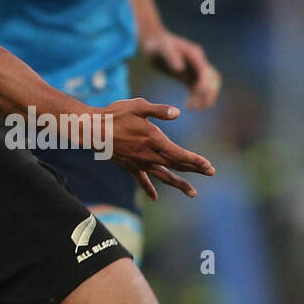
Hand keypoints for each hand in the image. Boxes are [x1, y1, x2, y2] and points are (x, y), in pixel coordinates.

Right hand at [98, 97, 215, 201]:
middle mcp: (149, 155)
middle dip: (195, 169)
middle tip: (211, 172)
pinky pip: (141, 180)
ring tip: (192, 193)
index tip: (209, 166)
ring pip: (163, 176)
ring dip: (179, 184)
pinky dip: (149, 188)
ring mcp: (139, 162)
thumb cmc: (115, 114)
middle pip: (176, 165)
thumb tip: (176, 113)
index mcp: (154, 140)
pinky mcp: (129, 165)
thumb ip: (159, 110)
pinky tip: (155, 197)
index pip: (180, 154)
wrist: (92, 130)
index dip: (195, 161)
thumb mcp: (138, 106)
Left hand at [141, 29, 221, 109]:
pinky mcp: (189, 76)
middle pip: (212, 79)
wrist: (153, 42)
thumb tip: (180, 69)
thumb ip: (171, 56)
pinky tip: (189, 107)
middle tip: (200, 107)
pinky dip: (197, 98)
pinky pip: (198, 89)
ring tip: (193, 109)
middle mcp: (198, 62)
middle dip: (209, 93)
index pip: (205, 72)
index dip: (203, 85)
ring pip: (208, 85)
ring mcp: (195, 69)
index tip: (196, 96)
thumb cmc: (157, 44)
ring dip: (204, 97)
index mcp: (194, 55)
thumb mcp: (162, 48)